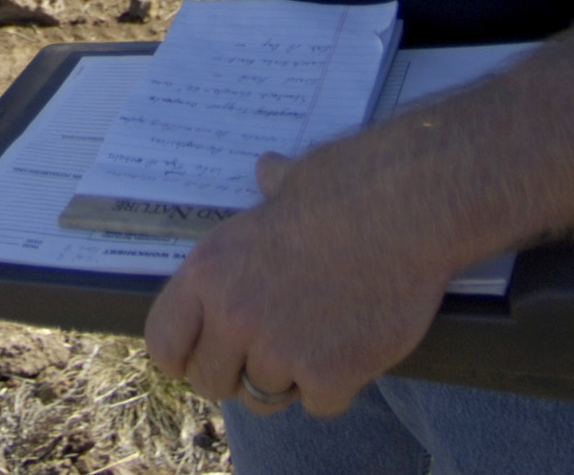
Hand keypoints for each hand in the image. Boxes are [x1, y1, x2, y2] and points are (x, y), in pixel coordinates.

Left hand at [144, 133, 463, 417]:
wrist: (410, 207)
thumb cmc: (350, 185)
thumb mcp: (289, 183)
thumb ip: (268, 191)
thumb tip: (268, 170)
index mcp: (210, 270)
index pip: (164, 344)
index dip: (184, 356)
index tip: (203, 357)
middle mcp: (235, 315)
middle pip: (212, 382)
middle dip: (238, 373)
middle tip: (270, 352)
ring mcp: (281, 349)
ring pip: (265, 398)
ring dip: (288, 379)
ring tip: (316, 341)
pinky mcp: (330, 374)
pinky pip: (318, 404)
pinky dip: (335, 386)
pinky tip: (351, 350)